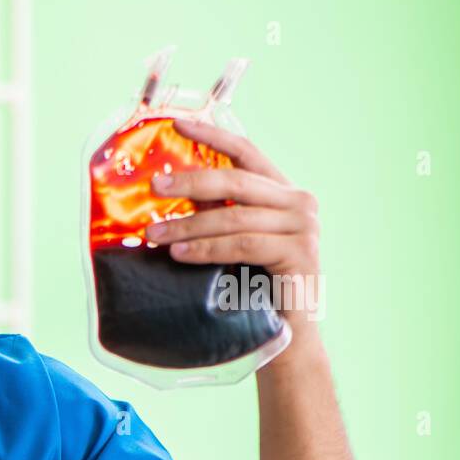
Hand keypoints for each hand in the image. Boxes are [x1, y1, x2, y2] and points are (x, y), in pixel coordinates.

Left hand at [145, 118, 322, 343]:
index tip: (179, 124)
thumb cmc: (254, 288)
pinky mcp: (300, 253)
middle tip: (156, 186)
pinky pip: (243, 244)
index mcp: (283, 193)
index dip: (213, 137)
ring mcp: (304, 227)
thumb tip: (172, 188)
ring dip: (189, 225)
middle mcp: (300, 203)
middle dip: (191, 181)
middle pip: (237, 181)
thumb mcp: (232, 241)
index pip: (246, 153)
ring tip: (155, 234)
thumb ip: (216, 213)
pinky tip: (179, 253)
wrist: (287, 335)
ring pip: (235, 216)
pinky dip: (206, 248)